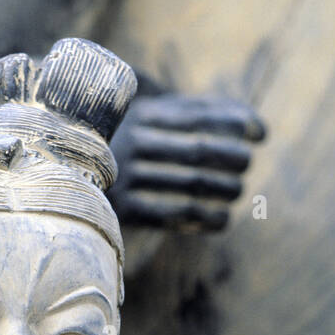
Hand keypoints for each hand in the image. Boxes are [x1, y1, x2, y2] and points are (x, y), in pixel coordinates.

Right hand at [109, 92, 264, 231]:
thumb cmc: (134, 147)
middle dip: (232, 157)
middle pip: (198, 149)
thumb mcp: (157, 121)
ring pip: (191, 183)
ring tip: (238, 190)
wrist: (73, 179)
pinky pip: (176, 215)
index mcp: (143, 114)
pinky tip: (224, 219)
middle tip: (247, 163)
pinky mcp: (126, 209)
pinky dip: (206, 218)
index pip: (198, 116)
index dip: (235, 123)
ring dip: (224, 188)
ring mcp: (128, 177)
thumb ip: (204, 114)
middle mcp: (134, 143)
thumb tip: (262, 129)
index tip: (261, 134)